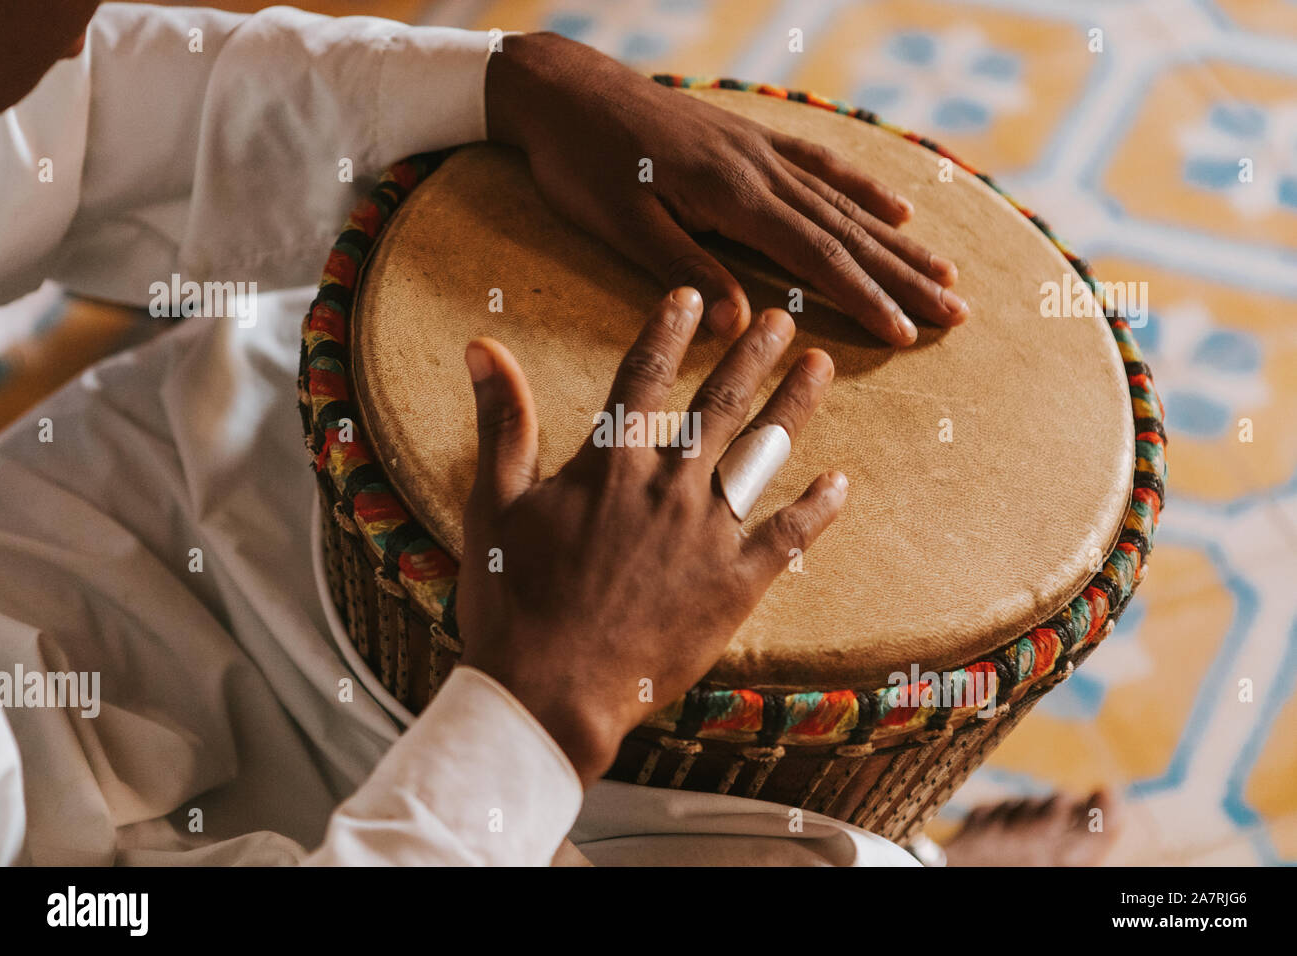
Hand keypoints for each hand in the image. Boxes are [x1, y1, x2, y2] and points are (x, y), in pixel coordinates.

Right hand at [456, 288, 846, 784]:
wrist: (550, 691)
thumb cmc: (512, 600)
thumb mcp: (493, 502)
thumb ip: (502, 421)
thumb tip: (481, 345)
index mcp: (610, 465)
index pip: (644, 376)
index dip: (667, 332)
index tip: (690, 297)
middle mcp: (668, 486)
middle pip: (719, 402)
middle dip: (752, 354)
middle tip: (782, 318)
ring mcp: (708, 534)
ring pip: (762, 452)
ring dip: (793, 406)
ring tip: (820, 366)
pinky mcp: (735, 583)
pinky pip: (788, 535)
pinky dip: (817, 508)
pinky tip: (840, 481)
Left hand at [485, 32, 966, 345]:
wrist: (563, 89)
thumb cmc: (583, 165)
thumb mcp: (623, 228)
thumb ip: (686, 272)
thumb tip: (743, 327)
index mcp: (732, 196)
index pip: (815, 257)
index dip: (864, 297)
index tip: (906, 332)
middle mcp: (760, 169)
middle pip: (847, 230)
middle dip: (904, 275)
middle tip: (957, 310)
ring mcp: (760, 149)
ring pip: (843, 200)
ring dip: (897, 239)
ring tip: (946, 269)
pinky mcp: (750, 137)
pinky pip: (821, 164)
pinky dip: (861, 187)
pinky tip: (894, 206)